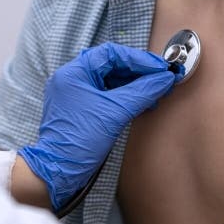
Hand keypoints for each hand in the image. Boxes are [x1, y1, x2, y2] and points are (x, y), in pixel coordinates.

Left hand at [18, 42, 176, 210]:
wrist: (59, 170)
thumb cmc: (78, 140)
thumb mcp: (115, 113)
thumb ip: (141, 92)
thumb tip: (164, 79)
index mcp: (74, 72)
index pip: (111, 54)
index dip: (138, 59)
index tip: (159, 67)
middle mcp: (72, 77)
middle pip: (111, 64)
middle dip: (138, 71)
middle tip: (161, 77)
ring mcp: (75, 92)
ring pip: (110, 79)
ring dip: (134, 84)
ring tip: (155, 92)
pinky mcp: (81, 106)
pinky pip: (106, 93)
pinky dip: (125, 95)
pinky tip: (141, 101)